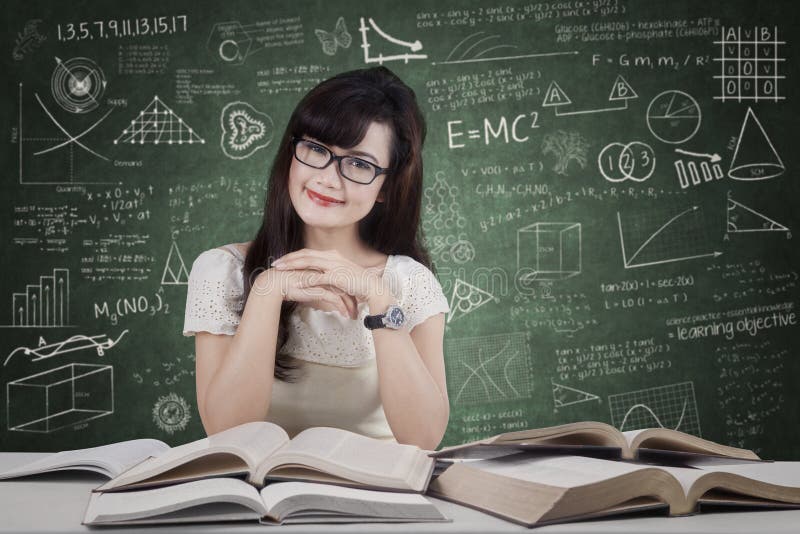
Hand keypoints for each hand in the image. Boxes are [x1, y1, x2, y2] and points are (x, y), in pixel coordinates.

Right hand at [253, 268, 357, 319]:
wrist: (275, 283)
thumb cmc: (287, 284)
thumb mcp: (306, 284)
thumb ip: (315, 286)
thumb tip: (322, 292)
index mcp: (323, 269)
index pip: (341, 281)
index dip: (348, 292)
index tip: (353, 302)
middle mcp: (325, 272)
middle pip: (345, 286)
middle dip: (352, 299)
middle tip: (356, 311)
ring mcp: (323, 280)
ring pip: (343, 293)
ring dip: (349, 305)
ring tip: (353, 316)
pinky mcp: (319, 287)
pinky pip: (335, 299)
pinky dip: (342, 307)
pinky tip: (345, 315)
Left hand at [271, 248, 390, 305]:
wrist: (372, 287)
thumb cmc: (356, 283)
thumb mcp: (340, 274)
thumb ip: (327, 272)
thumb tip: (315, 275)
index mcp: (331, 255)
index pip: (308, 252)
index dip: (293, 256)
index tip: (281, 260)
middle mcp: (332, 256)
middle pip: (305, 254)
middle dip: (288, 259)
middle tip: (275, 264)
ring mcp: (334, 265)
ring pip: (308, 262)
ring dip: (293, 266)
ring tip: (280, 270)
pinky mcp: (337, 276)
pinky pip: (318, 278)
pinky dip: (306, 281)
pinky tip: (295, 284)